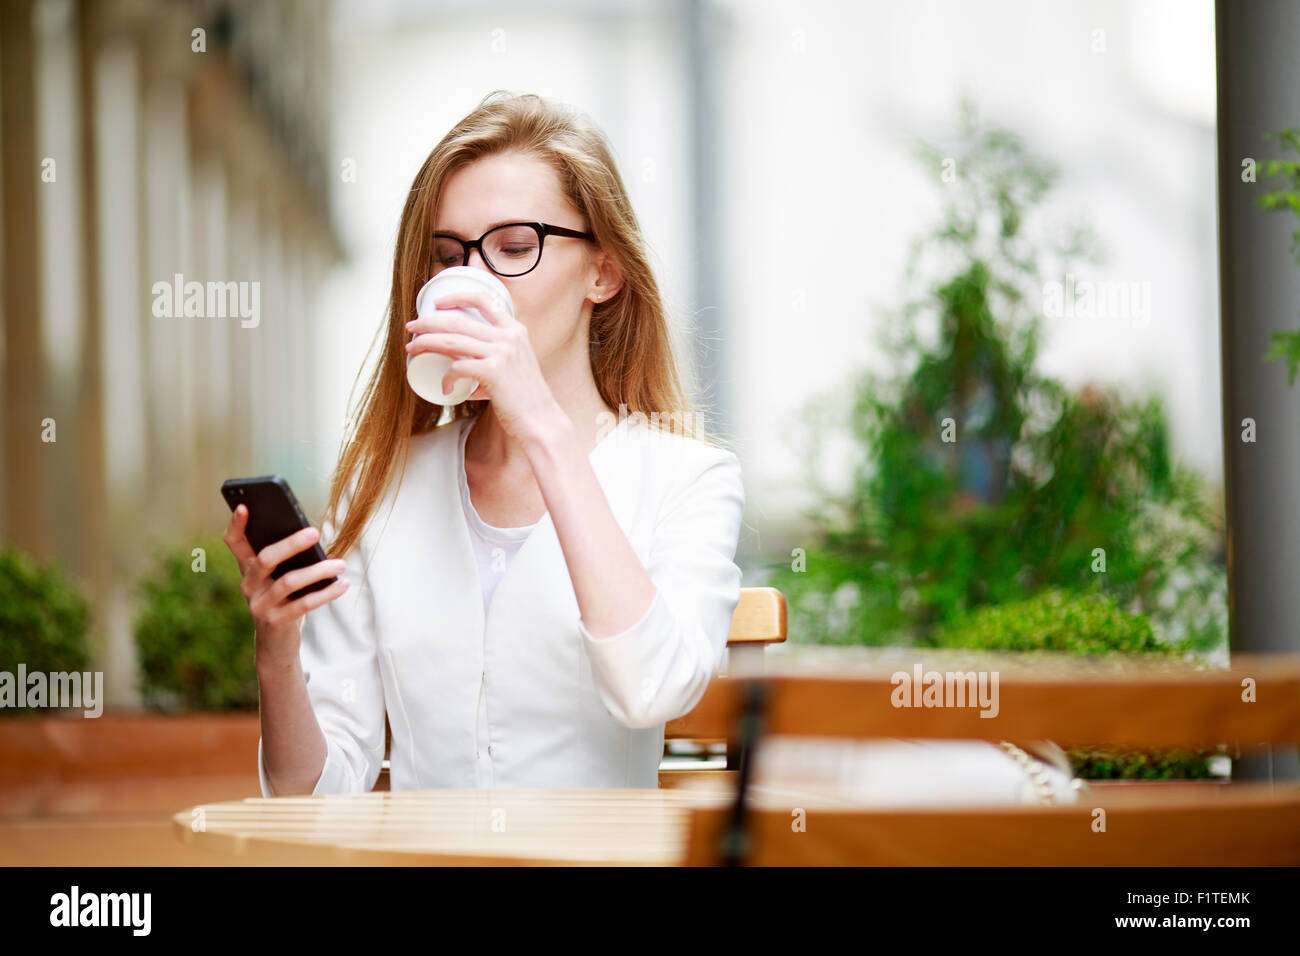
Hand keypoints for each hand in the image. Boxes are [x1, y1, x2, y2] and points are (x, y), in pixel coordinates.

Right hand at [223, 504, 349, 667]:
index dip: (236, 524)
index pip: (234, 543)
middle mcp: (249, 585)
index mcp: (247, 569)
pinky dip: (326, 593)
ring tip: (340, 563)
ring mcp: (260, 605)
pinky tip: (343, 584)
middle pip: (265, 558)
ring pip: (288, 582)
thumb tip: (311, 534)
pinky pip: (304, 604)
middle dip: (290, 543)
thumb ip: (285, 560)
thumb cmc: (283, 601)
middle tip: (315, 531)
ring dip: (318, 570)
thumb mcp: (278, 579)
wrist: (276, 645)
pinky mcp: (276, 621)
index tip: (245, 505)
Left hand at [404, 289, 559, 445]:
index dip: (456, 297)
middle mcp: (508, 336)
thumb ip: (493, 357)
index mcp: (514, 330)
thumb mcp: (515, 364)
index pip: (483, 299)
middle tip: (412, 328)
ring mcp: (500, 353)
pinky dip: (445, 378)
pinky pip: (457, 368)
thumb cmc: (525, 397)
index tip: (437, 304)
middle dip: (428, 322)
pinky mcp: (493, 372)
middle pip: (457, 320)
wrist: (541, 419)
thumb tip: (460, 367)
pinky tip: (443, 388)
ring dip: (426, 343)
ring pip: (451, 341)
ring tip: (411, 349)